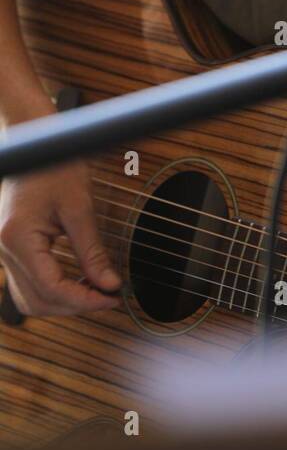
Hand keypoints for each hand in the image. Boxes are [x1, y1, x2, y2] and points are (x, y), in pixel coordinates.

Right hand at [0, 160, 122, 315]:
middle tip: (109, 297)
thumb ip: (92, 250)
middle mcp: (4, 250)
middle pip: (37, 301)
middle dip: (75, 305)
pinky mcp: (11, 251)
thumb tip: (109, 284)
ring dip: (62, 302)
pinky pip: (27, 284)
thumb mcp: (79, 206)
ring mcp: (4, 252)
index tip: (112, 298)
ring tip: (96, 291)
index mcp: (18, 238)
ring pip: (29, 299)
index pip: (51, 287)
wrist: (35, 144)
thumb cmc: (54, 167)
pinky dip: (52, 291)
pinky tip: (77, 281)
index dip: (84, 299)